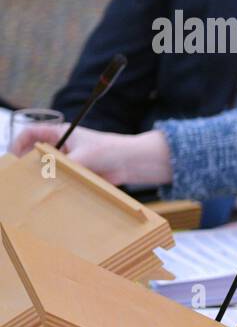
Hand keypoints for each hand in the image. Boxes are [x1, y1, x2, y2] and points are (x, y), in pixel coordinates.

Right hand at [10, 124, 172, 185]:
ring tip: (35, 187)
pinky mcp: (76, 173)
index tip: (14, 157)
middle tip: (21, 177)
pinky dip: (55, 185)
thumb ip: (62, 165)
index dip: (19, 143)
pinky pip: (61, 179)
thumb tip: (45, 174)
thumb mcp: (82, 156)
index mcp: (60, 132)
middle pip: (35, 152)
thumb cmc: (109, 150)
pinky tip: (52, 193)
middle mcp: (62, 145)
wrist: (132, 162)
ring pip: (48, 167)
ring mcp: (69, 159)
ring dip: (42, 176)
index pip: (31, 133)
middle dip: (27, 163)